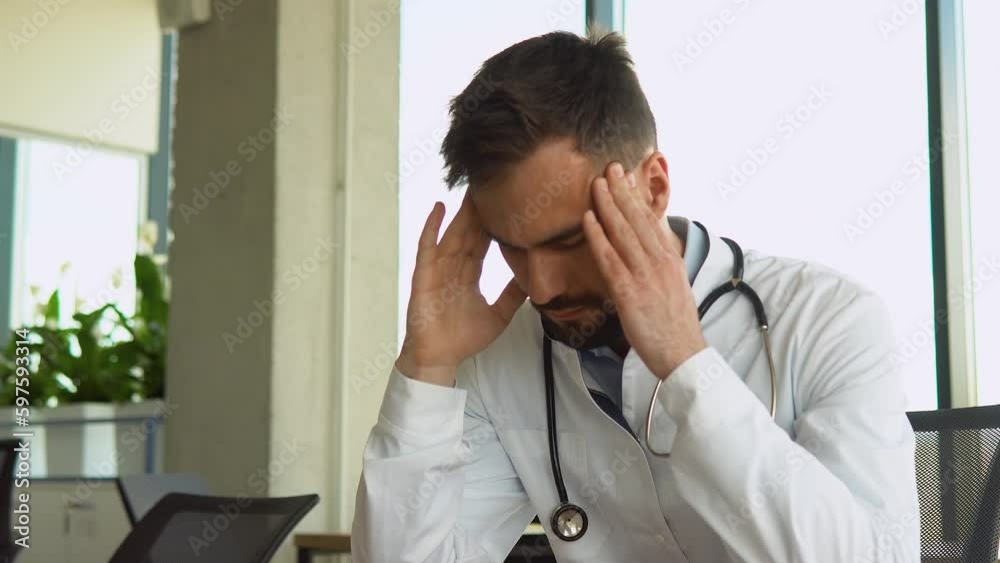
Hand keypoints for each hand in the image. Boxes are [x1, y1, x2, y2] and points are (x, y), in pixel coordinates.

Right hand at [397, 193, 526, 385]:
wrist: (440, 357)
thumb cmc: (464, 337)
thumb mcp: (499, 314)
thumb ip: (514, 295)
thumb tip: (536, 278)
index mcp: (469, 273)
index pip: (484, 241)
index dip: (494, 222)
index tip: (508, 202)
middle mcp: (453, 266)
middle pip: (469, 231)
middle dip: (479, 209)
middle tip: (492, 182)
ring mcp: (438, 268)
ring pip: (453, 233)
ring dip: (461, 211)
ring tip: (471, 188)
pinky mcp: (424, 275)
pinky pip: (428, 247)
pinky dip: (432, 227)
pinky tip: (438, 208)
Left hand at [582, 163, 706, 378]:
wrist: (682, 353)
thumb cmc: (675, 324)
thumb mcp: (674, 284)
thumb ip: (661, 262)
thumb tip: (650, 245)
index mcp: (671, 259)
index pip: (651, 220)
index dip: (636, 196)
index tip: (626, 176)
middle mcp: (660, 261)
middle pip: (637, 219)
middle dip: (622, 190)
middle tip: (609, 167)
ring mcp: (645, 275)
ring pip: (623, 233)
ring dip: (608, 205)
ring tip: (596, 184)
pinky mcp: (629, 292)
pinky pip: (610, 259)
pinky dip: (598, 237)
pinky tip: (588, 220)